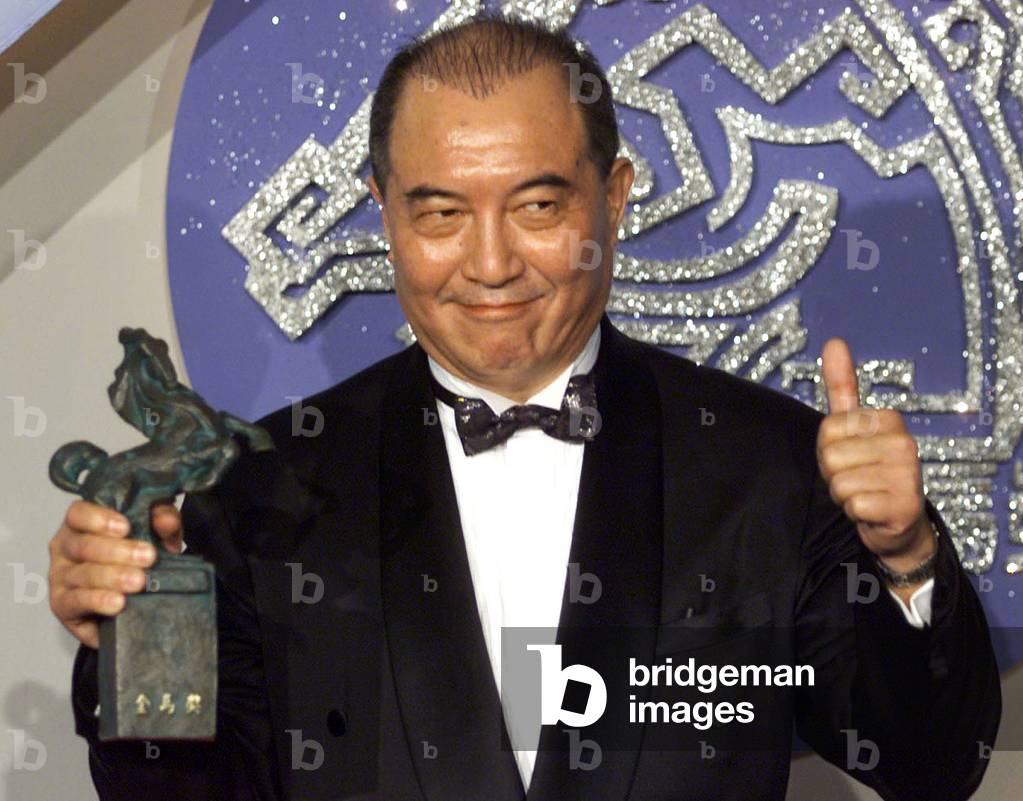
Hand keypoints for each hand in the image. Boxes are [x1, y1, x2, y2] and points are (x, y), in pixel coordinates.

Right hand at [47, 499, 183, 647]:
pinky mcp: (63, 605)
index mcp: (81, 524)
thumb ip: (161, 522)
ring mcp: (60, 577)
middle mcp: (65, 548)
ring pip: (84, 574)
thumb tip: (167, 521)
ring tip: (138, 581)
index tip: (126, 527)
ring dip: (113, 577)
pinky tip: (118, 602)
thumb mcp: (155, 534)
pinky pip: (76, 601)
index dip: (99, 518)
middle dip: (119, 551)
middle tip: (148, 556)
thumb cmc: (136, 559)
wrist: (132, 602)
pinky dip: (99, 601)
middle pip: (84, 545)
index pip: (78, 513)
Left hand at [816, 338, 934, 577]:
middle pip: (831, 456)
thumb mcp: (853, 426)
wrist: (896, 523)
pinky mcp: (903, 506)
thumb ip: (843, 386)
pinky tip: (872, 511)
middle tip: (857, 479)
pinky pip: (853, 505)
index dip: (828, 448)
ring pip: (840, 482)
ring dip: (844, 494)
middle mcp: (905, 443)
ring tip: (865, 494)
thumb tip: (833, 340)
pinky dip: (855, 513)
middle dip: (834, 473)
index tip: (850, 456)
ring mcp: (908, 475)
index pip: (827, 429)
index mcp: (889, 419)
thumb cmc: (868, 470)